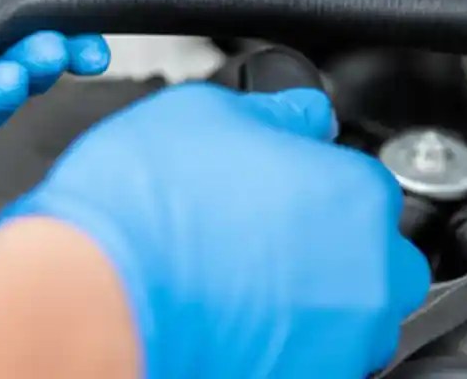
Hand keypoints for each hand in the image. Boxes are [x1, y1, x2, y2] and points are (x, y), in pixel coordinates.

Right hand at [0, 84, 429, 378]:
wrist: (92, 298)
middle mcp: (371, 274)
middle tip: (256, 239)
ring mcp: (345, 344)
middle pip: (374, 257)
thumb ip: (275, 111)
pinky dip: (282, 345)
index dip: (311, 181)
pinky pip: (310, 358)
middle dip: (329, 248)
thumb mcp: (201, 113)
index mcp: (356, 194)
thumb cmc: (138, 208)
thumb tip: (301, 114)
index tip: (272, 190)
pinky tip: (229, 322)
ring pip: (348, 318)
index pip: (362, 181)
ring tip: (236, 286)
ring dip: (311, 301)